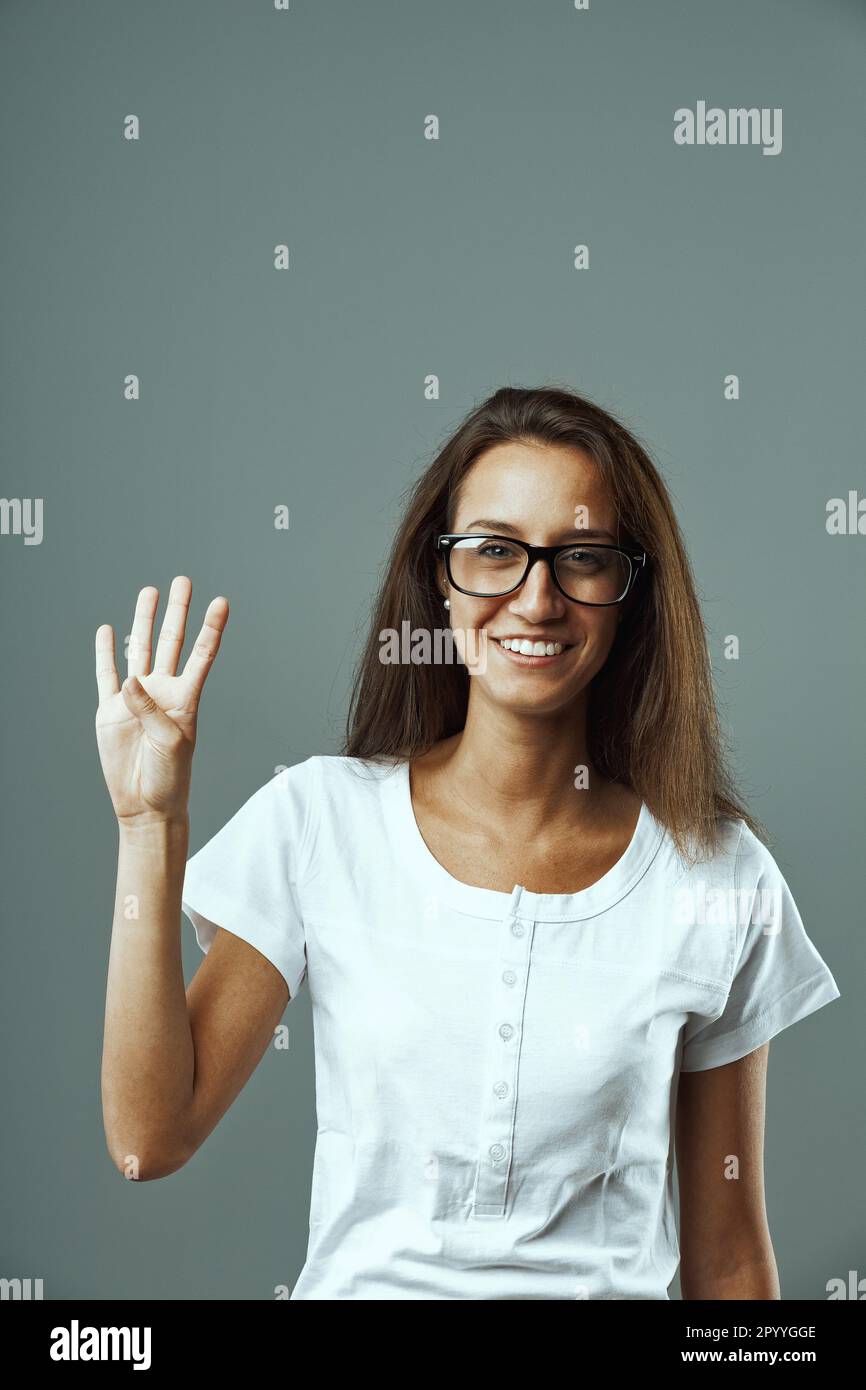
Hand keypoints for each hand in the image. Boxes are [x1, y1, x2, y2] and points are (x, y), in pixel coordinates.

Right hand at [95, 577, 227, 824]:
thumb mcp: (170, 742)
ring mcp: (136, 698)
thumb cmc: (169, 776)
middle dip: (176, 611)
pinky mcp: (110, 710)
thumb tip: (129, 680)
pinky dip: (106, 653)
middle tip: (182, 581)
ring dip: (143, 622)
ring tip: (147, 593)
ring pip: (140, 651)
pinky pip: (106, 675)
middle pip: (171, 642)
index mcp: (186, 698)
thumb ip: (151, 709)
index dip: (211, 628)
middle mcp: (162, 692)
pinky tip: (108, 632)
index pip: (202, 655)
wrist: (145, 803)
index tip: (221, 602)